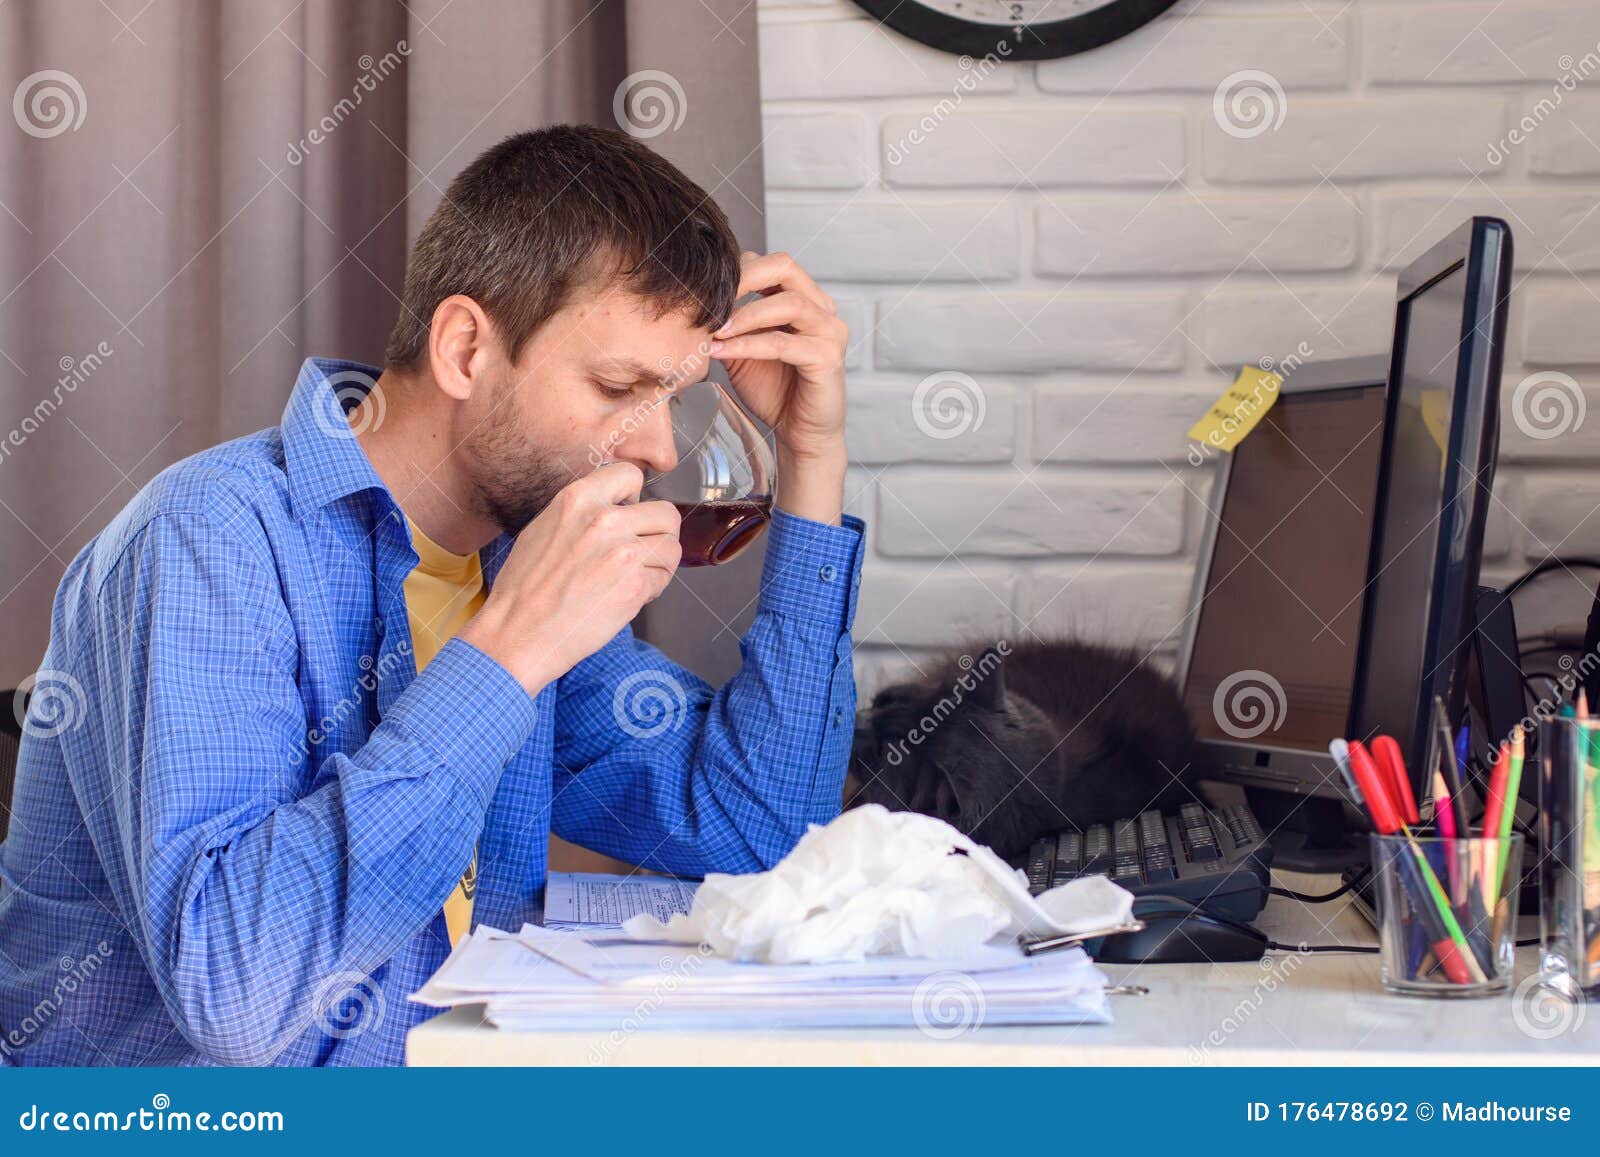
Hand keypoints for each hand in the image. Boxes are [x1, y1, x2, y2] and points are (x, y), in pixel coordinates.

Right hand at [458, 462, 679, 694]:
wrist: (518, 632)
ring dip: (659, 563)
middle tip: (641, 550)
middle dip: (658, 533)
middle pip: (665, 513)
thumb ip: (584, 512)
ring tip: (633, 575)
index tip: (629, 513)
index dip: (634, 497)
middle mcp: (605, 520)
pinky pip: (663, 578)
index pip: (632, 474)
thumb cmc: (524, 587)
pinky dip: (652, 588)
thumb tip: (618, 507)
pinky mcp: (635, 586)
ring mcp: (624, 553)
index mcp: (579, 499)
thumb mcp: (545, 527)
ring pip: (672, 547)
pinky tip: (626, 596)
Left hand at [711, 251, 847, 464]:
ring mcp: (830, 332)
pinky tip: (722, 352)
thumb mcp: (743, 349)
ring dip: (745, 315)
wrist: (799, 435)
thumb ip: (729, 323)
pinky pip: (783, 343)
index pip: (770, 264)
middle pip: (785, 268)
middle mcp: (822, 309)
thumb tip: (692, 301)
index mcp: (804, 299)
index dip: (736, 270)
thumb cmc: (774, 391)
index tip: (703, 288)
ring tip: (714, 329)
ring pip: (788, 304)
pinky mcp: (828, 358)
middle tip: (708, 295)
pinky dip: (749, 345)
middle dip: (743, 278)